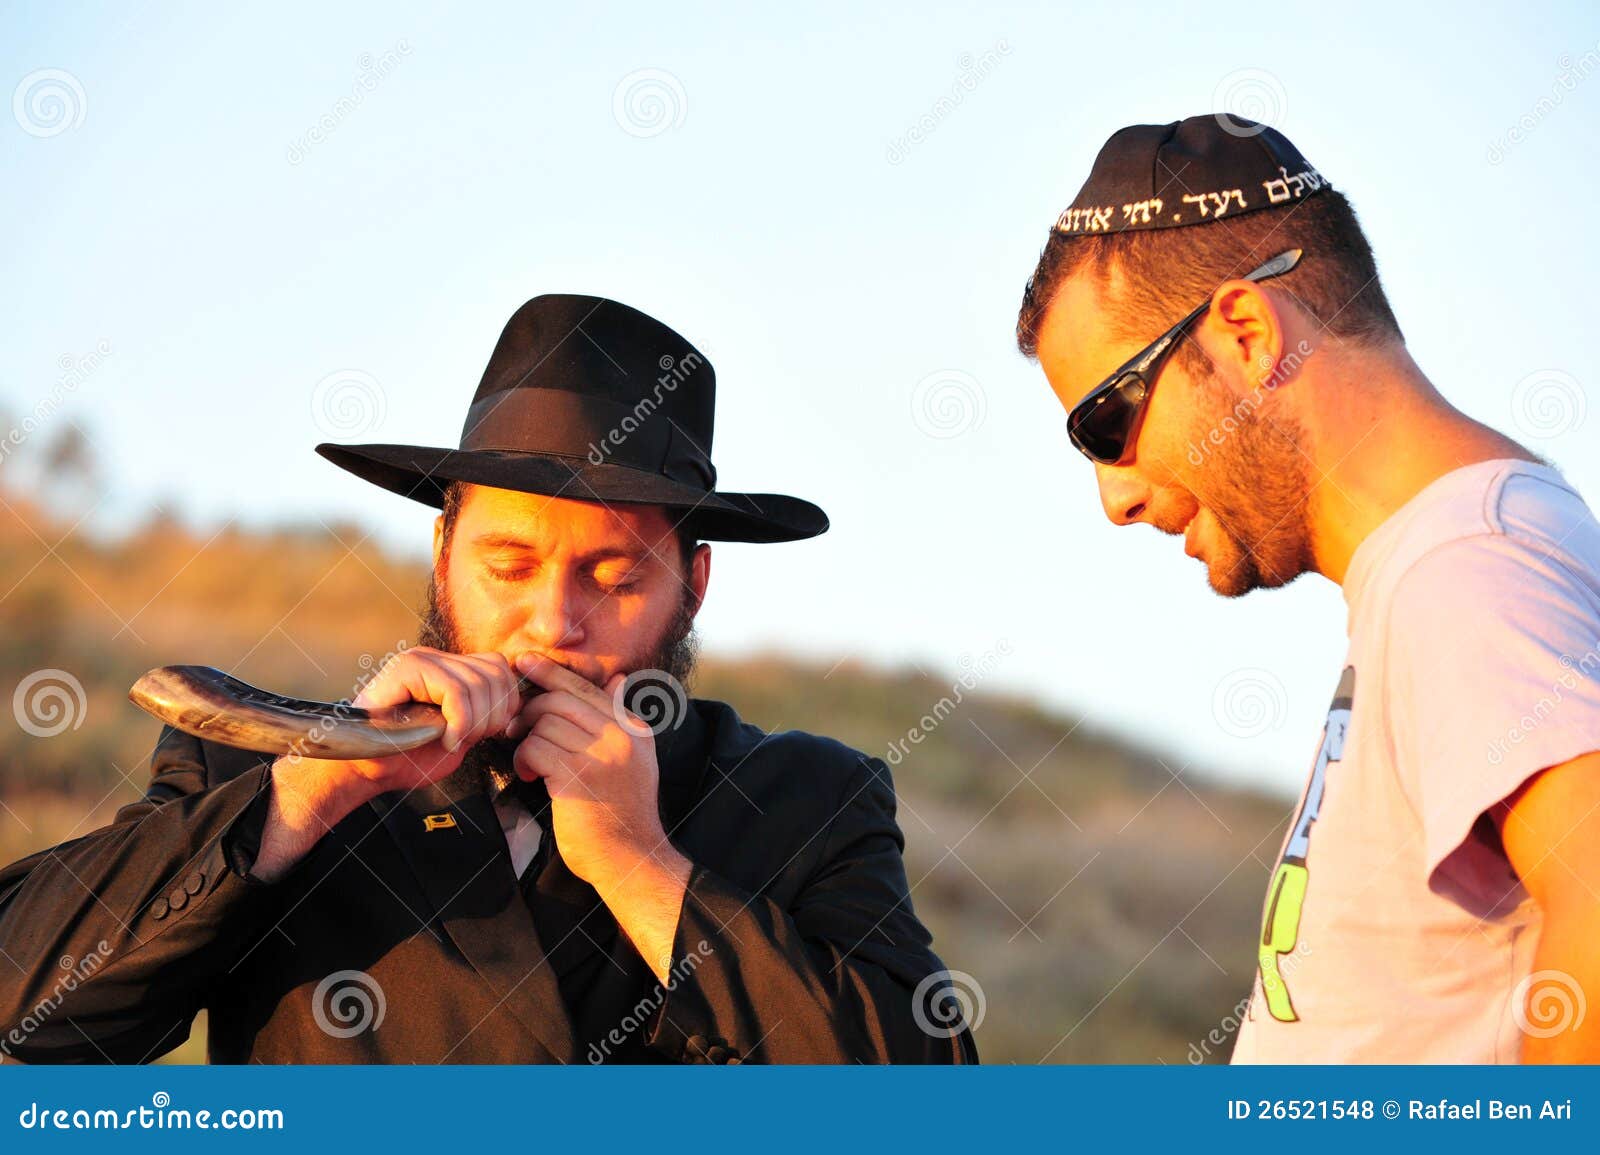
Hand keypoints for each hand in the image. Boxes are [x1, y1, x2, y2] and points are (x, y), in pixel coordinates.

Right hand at [252, 647, 524, 883]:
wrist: (362, 770)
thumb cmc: (407, 758)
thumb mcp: (461, 733)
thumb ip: (485, 713)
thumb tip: (518, 703)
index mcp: (451, 669)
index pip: (501, 668)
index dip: (505, 704)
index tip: (487, 733)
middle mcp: (437, 657)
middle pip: (497, 672)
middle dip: (495, 714)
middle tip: (469, 738)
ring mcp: (421, 659)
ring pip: (480, 682)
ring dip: (476, 720)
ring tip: (453, 738)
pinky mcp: (407, 668)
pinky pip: (458, 692)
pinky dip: (461, 722)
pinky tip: (445, 739)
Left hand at [508, 655, 689, 898]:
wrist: (629, 858)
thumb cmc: (621, 811)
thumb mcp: (632, 758)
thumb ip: (620, 718)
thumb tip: (619, 678)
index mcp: (633, 727)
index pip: (586, 688)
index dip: (551, 673)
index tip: (525, 662)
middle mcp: (622, 735)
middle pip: (560, 699)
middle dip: (530, 710)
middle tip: (517, 729)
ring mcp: (602, 755)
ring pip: (544, 724)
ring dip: (527, 742)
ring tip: (532, 765)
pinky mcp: (577, 776)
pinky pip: (536, 747)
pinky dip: (525, 759)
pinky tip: (531, 776)